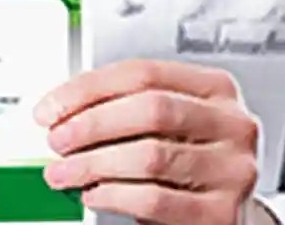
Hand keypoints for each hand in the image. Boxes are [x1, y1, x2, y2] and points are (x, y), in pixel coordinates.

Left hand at [34, 59, 262, 224]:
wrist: (230, 210)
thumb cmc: (192, 157)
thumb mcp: (172, 123)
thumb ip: (129, 107)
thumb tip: (65, 112)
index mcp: (215, 89)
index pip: (144, 73)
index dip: (89, 88)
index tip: (53, 107)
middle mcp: (231, 125)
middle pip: (150, 109)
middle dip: (92, 124)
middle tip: (58, 139)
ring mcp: (231, 169)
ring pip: (150, 156)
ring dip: (94, 164)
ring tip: (66, 171)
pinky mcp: (221, 212)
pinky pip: (155, 199)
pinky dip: (114, 195)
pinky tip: (94, 193)